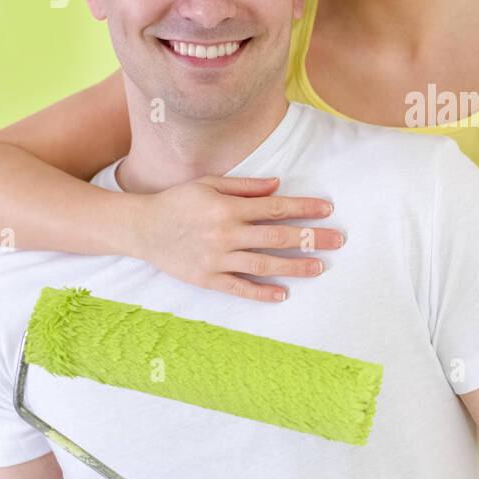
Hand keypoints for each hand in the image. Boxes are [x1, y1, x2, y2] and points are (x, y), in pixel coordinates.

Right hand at [130, 175, 343, 301]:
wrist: (141, 228)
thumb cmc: (178, 202)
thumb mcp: (209, 184)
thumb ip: (246, 187)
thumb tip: (279, 185)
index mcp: (228, 208)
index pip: (275, 208)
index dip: (304, 208)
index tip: (327, 210)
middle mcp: (225, 234)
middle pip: (277, 237)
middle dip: (311, 238)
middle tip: (337, 240)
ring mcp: (216, 259)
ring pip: (264, 265)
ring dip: (294, 267)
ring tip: (319, 267)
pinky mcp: (206, 278)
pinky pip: (239, 288)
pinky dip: (262, 293)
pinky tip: (283, 295)